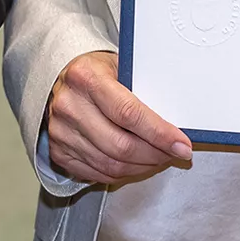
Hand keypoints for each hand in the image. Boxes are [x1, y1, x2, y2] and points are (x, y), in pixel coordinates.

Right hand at [45, 51, 190, 185]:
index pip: (129, 113)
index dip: (159, 133)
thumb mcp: (119, 67)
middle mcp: (69, 105)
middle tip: (173, 153)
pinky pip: (97, 173)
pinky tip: (135, 163)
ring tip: (157, 158)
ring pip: (111, 164)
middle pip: (121, 145)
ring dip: (141, 167)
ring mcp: (61, 131)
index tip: (181, 144)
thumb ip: (143, 90)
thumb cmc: (96, 72)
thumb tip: (175, 123)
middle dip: (155, 155)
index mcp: (86, 78)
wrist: (61, 79)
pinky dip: (122, 173)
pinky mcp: (58, 151)